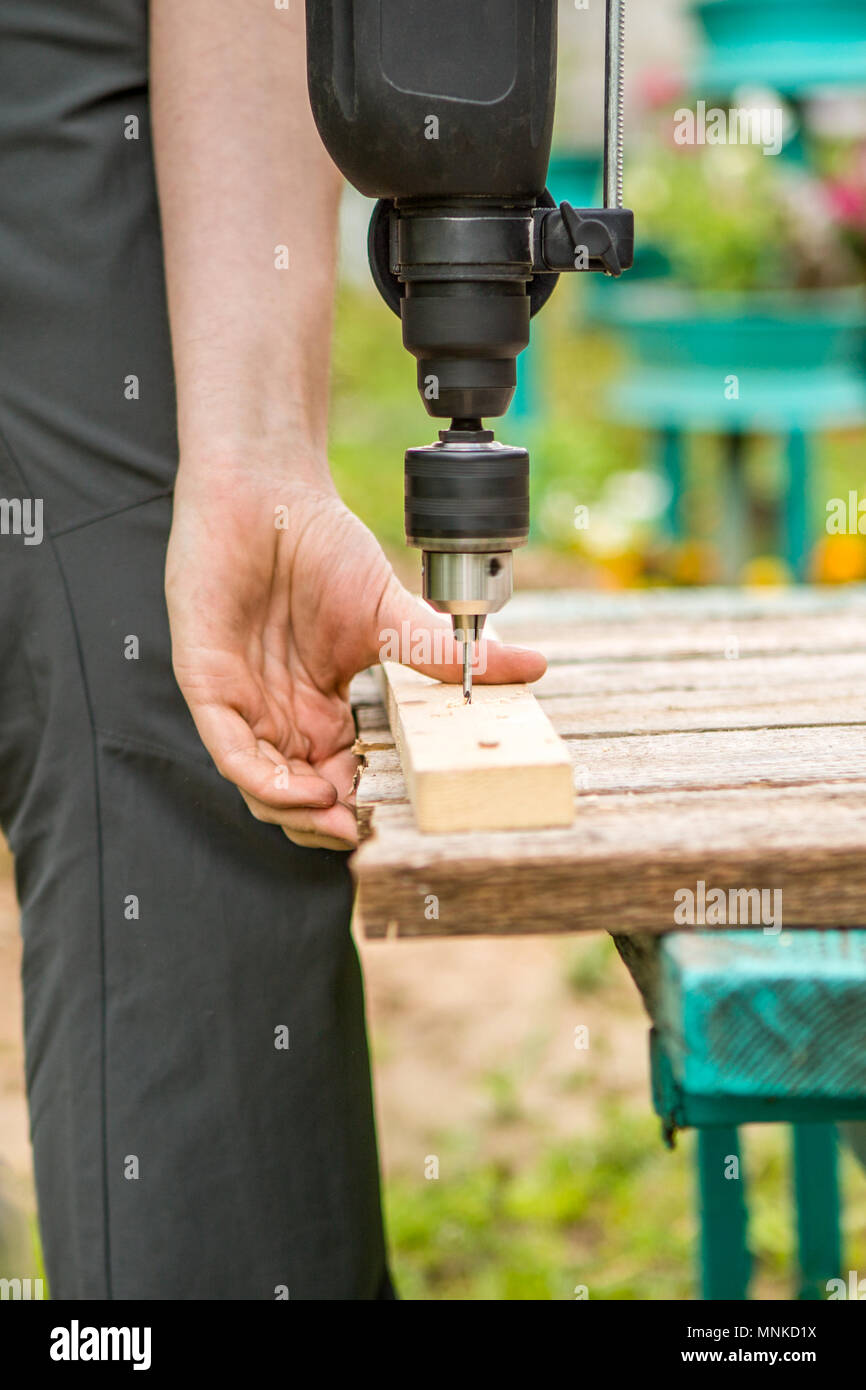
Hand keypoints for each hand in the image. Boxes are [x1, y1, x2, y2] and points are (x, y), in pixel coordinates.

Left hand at [166, 459, 545, 849]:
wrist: (268, 492)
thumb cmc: (320, 545)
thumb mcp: (393, 615)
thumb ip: (448, 654)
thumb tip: (532, 666)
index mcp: (320, 707)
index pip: (339, 777)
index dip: (364, 805)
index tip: (398, 820)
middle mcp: (279, 714)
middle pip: (297, 796)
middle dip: (328, 824)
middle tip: (365, 831)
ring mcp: (240, 702)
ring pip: (261, 787)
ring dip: (298, 813)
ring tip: (341, 816)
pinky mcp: (207, 683)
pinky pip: (230, 751)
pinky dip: (264, 780)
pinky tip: (305, 789)